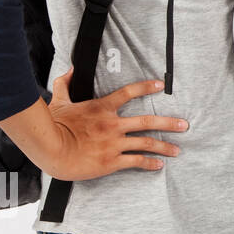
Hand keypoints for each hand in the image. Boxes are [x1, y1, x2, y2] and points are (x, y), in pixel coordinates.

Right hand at [44, 70, 186, 180]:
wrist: (49, 149)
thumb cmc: (52, 125)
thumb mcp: (58, 101)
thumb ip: (65, 84)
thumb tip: (70, 68)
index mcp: (102, 108)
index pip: (128, 93)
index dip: (146, 87)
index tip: (161, 86)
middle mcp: (113, 125)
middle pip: (147, 122)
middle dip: (168, 124)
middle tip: (184, 125)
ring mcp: (114, 143)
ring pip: (146, 143)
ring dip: (164, 147)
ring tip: (177, 150)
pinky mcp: (111, 161)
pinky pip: (135, 162)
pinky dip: (149, 164)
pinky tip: (159, 165)